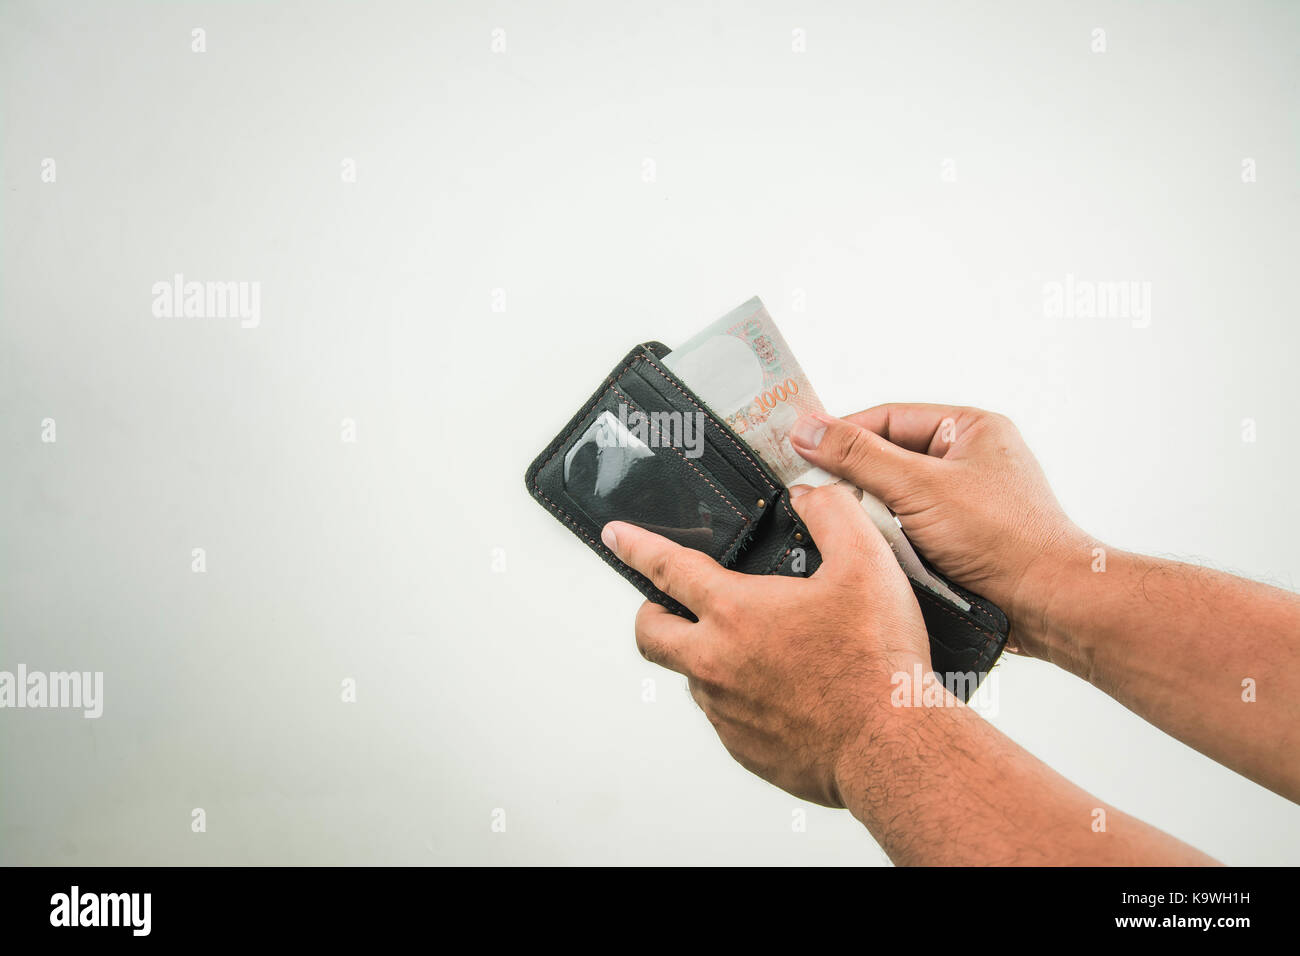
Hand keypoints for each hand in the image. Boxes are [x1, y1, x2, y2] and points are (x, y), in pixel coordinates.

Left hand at [602, 483, 928, 807]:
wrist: (891, 746)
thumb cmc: (877, 664)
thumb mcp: (867, 563)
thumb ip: (833, 514)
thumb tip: (811, 497)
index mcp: (736, 612)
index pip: (666, 568)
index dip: (636, 546)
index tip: (617, 536)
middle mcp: (717, 662)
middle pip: (651, 633)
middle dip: (651, 613)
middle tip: (673, 606)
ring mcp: (726, 709)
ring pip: (693, 677)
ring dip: (708, 658)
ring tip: (759, 650)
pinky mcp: (743, 748)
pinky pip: (726, 717)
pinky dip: (742, 699)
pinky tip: (785, 692)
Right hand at [788, 404, 1086, 654]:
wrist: (1049, 604)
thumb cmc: (1004, 539)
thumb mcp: (919, 487)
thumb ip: (858, 455)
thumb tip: (807, 428)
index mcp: (970, 428)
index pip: (887, 418)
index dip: (842, 434)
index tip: (799, 450)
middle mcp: (969, 460)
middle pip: (887, 458)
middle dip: (857, 481)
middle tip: (820, 496)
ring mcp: (965, 501)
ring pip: (895, 498)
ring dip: (874, 516)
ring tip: (857, 531)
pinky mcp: (960, 539)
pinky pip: (908, 529)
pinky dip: (890, 541)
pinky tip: (880, 554)